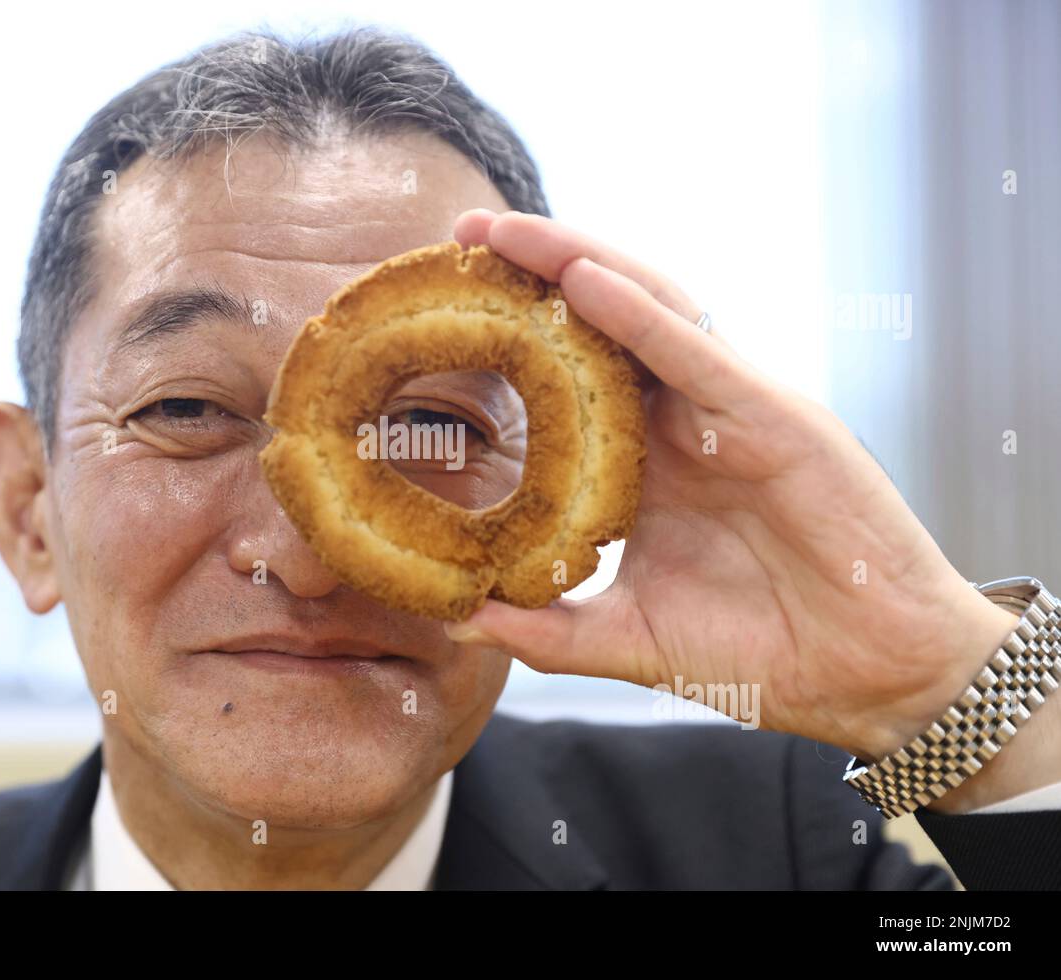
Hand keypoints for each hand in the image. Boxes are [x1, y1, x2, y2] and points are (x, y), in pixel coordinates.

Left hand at [444, 209, 1051, 810]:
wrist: (870, 677)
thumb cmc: (760, 652)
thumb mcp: (633, 637)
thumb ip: (550, 630)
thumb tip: (459, 617)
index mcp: (650, 461)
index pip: (575, 373)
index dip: (514, 333)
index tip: (440, 306)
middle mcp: (685, 421)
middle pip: (604, 320)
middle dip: (535, 268)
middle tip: (462, 231)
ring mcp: (731, 411)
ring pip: (650, 310)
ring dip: (578, 262)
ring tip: (505, 231)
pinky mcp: (777, 420)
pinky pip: (699, 355)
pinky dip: (641, 316)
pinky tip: (584, 281)